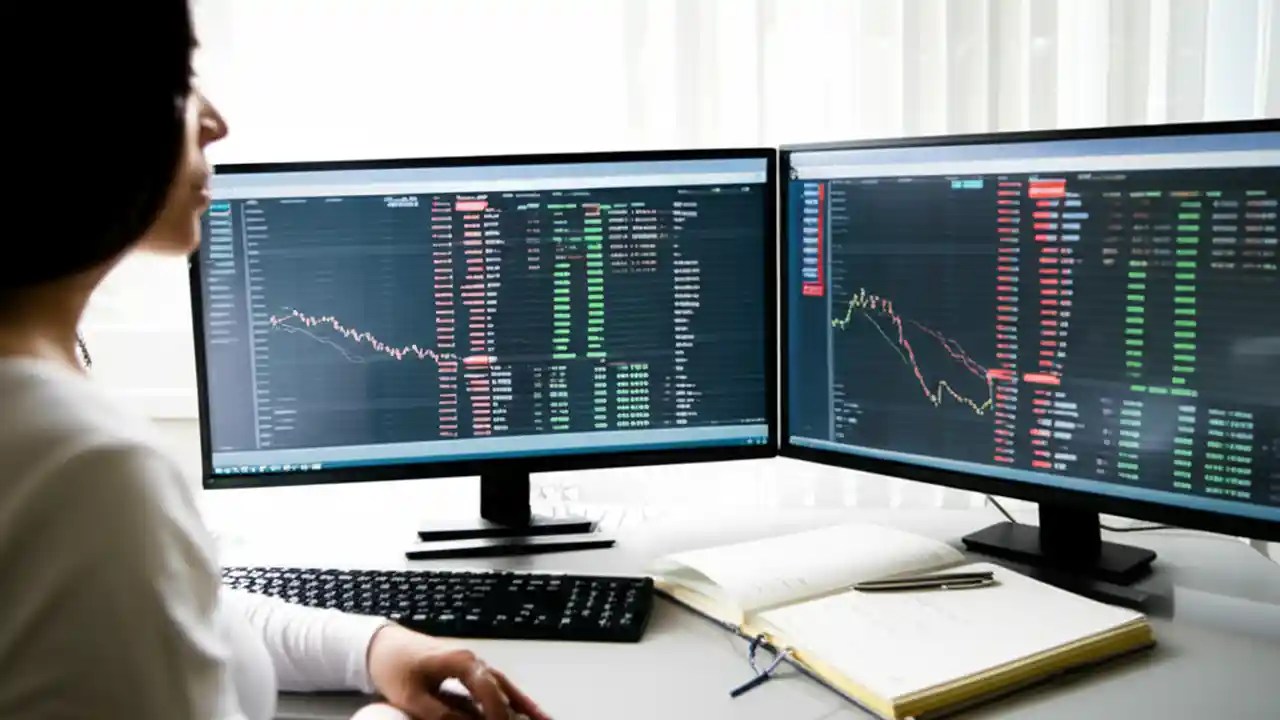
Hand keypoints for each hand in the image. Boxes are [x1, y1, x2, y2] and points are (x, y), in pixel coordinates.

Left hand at [366, 624, 550, 719]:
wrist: (381, 645)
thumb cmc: (394, 668)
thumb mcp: (411, 697)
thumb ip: (439, 714)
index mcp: (461, 661)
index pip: (488, 690)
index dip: (498, 713)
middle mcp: (473, 660)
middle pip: (504, 687)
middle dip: (523, 709)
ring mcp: (472, 664)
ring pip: (504, 687)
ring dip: (524, 705)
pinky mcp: (467, 672)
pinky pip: (494, 688)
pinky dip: (511, 700)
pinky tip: (522, 713)